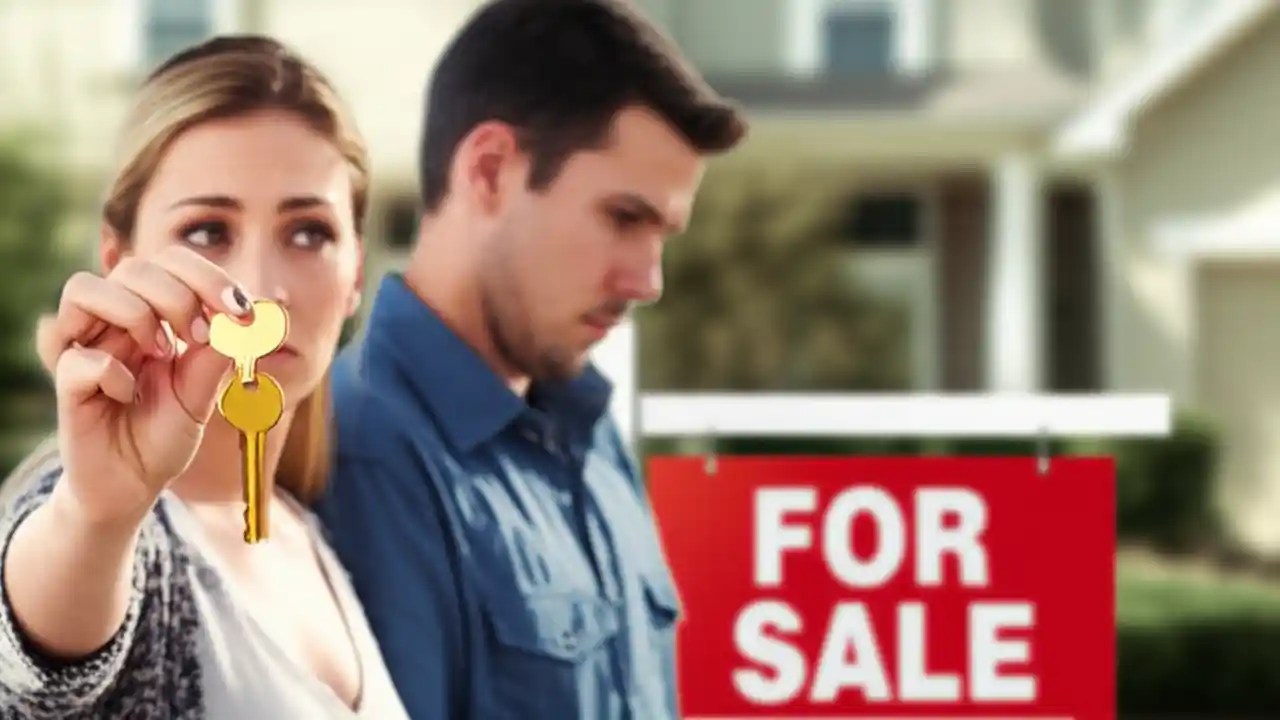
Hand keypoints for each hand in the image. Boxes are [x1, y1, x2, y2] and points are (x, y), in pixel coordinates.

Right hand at [41, 246, 251, 525]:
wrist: (133, 484)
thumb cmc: (164, 432)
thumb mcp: (203, 392)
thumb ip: (219, 354)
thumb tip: (250, 312)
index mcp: (150, 314)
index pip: (171, 263)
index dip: (207, 276)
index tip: (240, 310)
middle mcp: (113, 322)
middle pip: (132, 267)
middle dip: (177, 295)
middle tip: (198, 336)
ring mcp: (85, 348)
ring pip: (86, 289)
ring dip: (134, 313)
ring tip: (161, 351)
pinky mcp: (66, 385)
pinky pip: (78, 358)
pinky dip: (111, 371)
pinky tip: (128, 393)